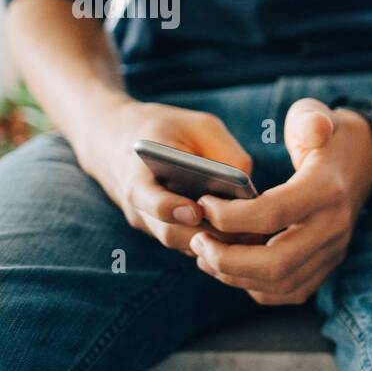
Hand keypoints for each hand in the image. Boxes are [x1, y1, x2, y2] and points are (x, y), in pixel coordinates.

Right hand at [78, 100, 252, 254]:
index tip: (196, 211)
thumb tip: (248, 189)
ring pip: (184, 245)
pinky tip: (247, 235)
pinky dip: (216, 243)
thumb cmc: (166, 128)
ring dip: (218, 243)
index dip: (170, 209)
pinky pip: (191, 244)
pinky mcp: (164, 232)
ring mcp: (150, 224)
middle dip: (209, 234)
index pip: (148, 200)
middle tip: (246, 231)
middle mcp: (139, 207)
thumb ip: (223, 152)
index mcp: (139, 174)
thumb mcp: (197, 125)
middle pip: (171, 233)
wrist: (117, 139)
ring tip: (254, 235)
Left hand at [192, 98, 371, 304]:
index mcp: (327, 190)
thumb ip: (311, 119)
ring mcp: (334, 249)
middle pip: (276, 263)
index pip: (273, 214)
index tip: (203, 203)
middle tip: (197, 242)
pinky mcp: (330, 263)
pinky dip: (256, 287)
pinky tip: (233, 267)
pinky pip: (291, 292)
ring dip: (236, 277)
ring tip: (207, 256)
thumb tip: (314, 129)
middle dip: (227, 259)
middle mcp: (334, 226)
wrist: (366, 159)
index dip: (231, 216)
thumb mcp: (318, 115)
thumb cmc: (329, 135)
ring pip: (281, 283)